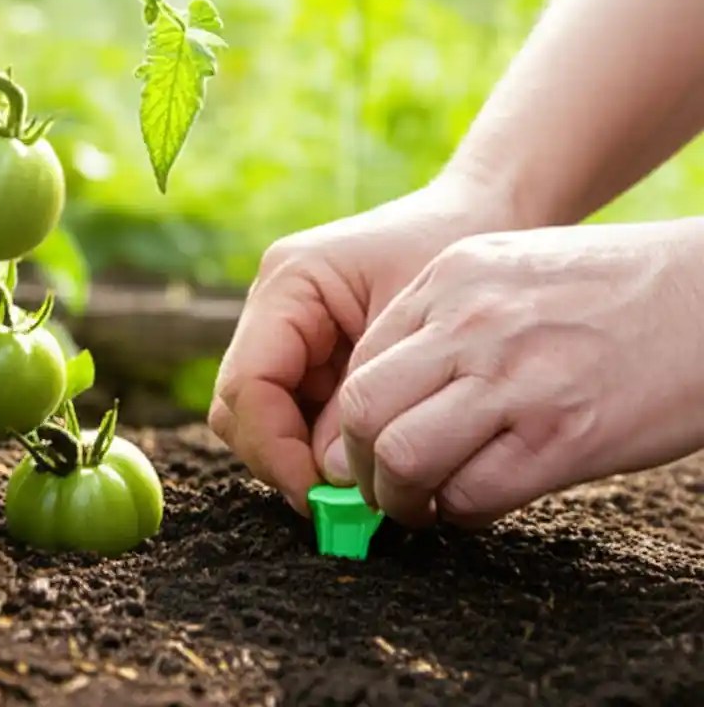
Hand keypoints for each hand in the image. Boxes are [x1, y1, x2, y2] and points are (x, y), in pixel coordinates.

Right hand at [209, 175, 525, 514]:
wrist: (481, 214)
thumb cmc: (455, 250)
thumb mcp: (414, 328)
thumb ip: (362, 400)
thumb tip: (329, 479)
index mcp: (288, 283)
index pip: (247, 383)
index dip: (273, 447)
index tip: (317, 495)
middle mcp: (272, 308)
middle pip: (240, 408)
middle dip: (280, 459)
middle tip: (334, 507)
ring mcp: (286, 334)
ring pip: (259, 420)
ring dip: (299, 458)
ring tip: (354, 488)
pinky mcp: (308, 356)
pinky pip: (293, 416)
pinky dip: (318, 448)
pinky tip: (361, 463)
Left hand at [340, 219, 703, 527]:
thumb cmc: (617, 292)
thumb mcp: (512, 272)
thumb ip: (443, 320)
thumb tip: (388, 397)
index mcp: (452, 278)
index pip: (358, 363)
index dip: (351, 421)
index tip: (365, 450)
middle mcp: (471, 323)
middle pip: (361, 410)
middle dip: (358, 464)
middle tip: (381, 486)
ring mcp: (516, 379)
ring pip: (401, 456)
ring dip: (400, 498)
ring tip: (423, 504)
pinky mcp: (562, 437)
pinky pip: (471, 495)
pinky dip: (461, 513)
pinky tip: (480, 502)